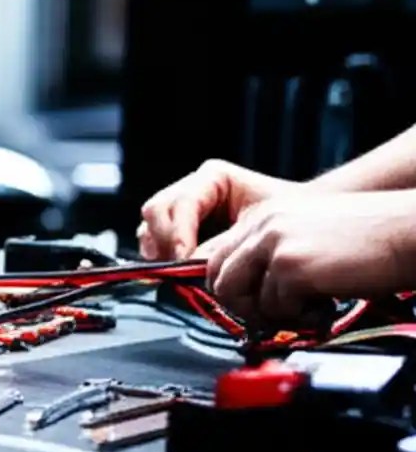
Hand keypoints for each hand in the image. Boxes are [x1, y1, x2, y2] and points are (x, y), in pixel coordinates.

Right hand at [138, 160, 301, 259]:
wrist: (301, 230)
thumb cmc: (289, 222)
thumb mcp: (258, 230)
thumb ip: (221, 244)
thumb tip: (190, 264)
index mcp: (212, 178)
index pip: (178, 203)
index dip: (177, 233)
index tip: (185, 260)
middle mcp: (192, 190)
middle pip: (156, 211)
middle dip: (164, 242)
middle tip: (178, 269)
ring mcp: (181, 211)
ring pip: (149, 226)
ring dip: (158, 251)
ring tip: (177, 272)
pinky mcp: (177, 232)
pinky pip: (152, 242)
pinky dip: (159, 258)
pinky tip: (176, 272)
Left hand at [205, 191, 415, 324]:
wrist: (408, 231)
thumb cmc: (366, 238)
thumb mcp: (306, 234)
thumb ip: (270, 254)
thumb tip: (245, 295)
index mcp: (262, 214)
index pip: (217, 260)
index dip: (234, 291)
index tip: (257, 305)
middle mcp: (262, 224)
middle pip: (219, 281)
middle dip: (243, 308)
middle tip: (276, 315)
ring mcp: (274, 243)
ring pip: (243, 299)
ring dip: (273, 314)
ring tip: (307, 307)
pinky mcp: (292, 266)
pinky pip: (275, 309)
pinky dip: (300, 316)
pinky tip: (325, 304)